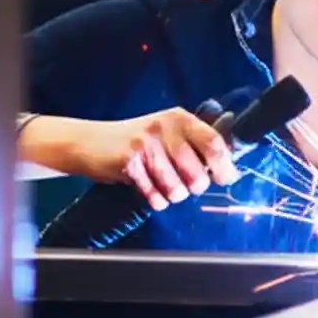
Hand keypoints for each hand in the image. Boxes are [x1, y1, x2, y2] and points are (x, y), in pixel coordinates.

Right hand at [32, 109, 240, 209]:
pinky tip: (146, 186)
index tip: (225, 178)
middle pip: (198, 175)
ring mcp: (146, 145)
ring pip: (178, 189)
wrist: (90, 142)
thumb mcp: (168, 133)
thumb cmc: (136, 141)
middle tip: (182, 182)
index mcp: (180, 118)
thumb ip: (196, 145)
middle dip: (193, 187)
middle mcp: (165, 128)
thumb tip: (227, 167)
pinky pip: (156, 197)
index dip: (224, 166)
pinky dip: (155, 199)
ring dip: (172, 194)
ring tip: (160, 182)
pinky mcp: (130, 162)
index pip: (214, 144)